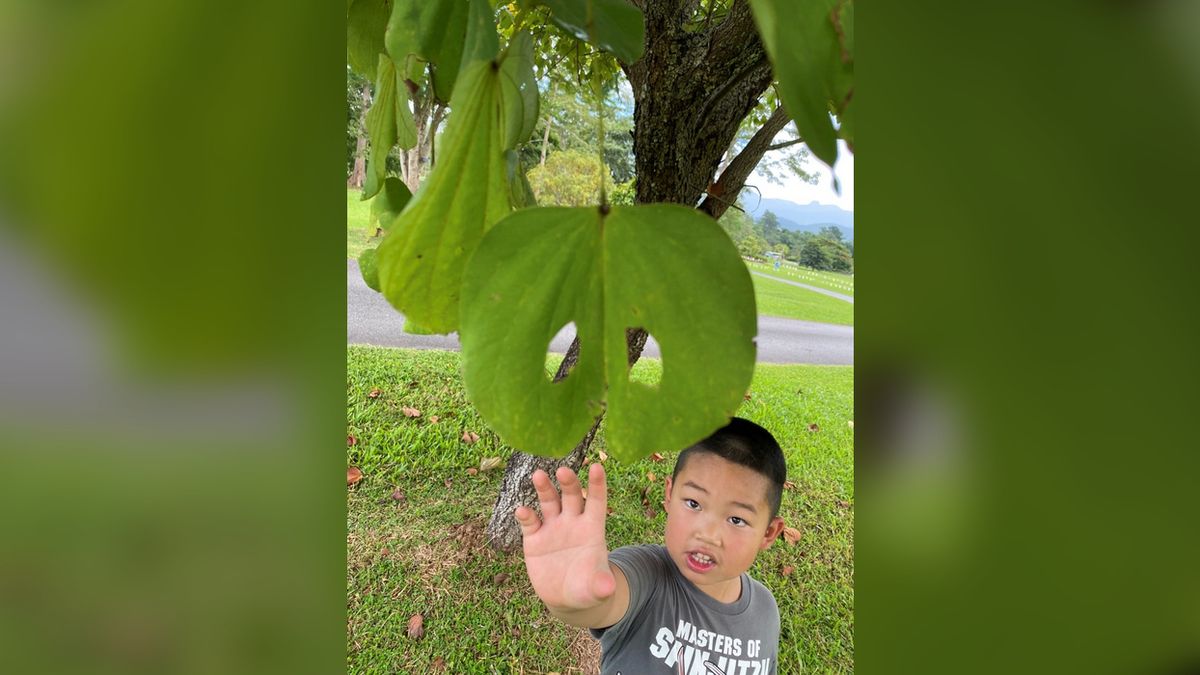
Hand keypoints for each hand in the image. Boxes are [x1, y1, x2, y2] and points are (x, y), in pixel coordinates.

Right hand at [515, 463, 615, 613]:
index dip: (597, 484)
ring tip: (539, 475)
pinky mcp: (534, 538)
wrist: (566, 598)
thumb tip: (609, 589)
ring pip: (549, 501)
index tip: (597, 466)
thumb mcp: (596, 589)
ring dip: (544, 488)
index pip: (596, 502)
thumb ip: (601, 585)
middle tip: (564, 471)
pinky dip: (525, 515)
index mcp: (592, 529)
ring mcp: (552, 528)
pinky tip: (522, 510)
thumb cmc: (587, 589)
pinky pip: (530, 522)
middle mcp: (572, 522)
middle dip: (568, 482)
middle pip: (571, 496)